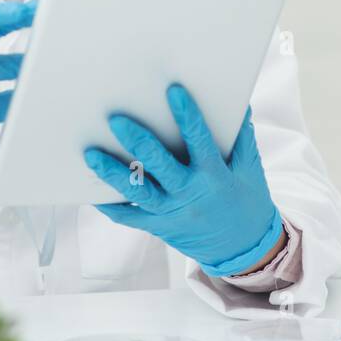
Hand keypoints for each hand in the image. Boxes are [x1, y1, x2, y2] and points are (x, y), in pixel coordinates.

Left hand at [82, 83, 283, 277]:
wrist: (243, 249)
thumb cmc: (247, 201)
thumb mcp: (249, 169)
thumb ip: (241, 137)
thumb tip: (238, 104)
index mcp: (214, 175)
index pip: (199, 140)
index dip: (187, 115)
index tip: (173, 90)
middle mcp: (191, 194)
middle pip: (159, 165)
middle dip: (137, 140)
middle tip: (117, 119)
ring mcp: (172, 213)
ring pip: (137, 191)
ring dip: (112, 172)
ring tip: (91, 154)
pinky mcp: (159, 227)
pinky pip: (129, 217)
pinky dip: (110, 205)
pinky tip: (91, 191)